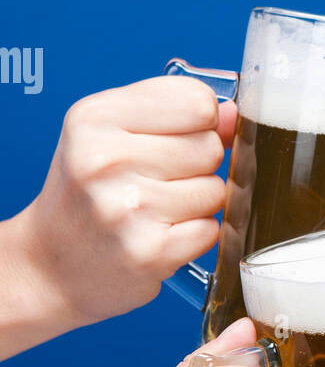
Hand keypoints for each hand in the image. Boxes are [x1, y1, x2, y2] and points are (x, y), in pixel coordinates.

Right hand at [9, 77, 236, 337]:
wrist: (49, 265)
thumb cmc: (86, 194)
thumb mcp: (110, 134)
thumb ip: (173, 113)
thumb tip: (232, 114)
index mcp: (95, 118)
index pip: (197, 101)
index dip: (200, 121)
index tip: (177, 137)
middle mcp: (105, 160)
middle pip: (210, 147)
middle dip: (199, 165)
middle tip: (159, 181)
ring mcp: (127, 209)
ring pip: (215, 190)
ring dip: (198, 203)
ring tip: (158, 210)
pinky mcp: (148, 252)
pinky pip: (211, 230)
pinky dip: (196, 235)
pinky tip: (162, 235)